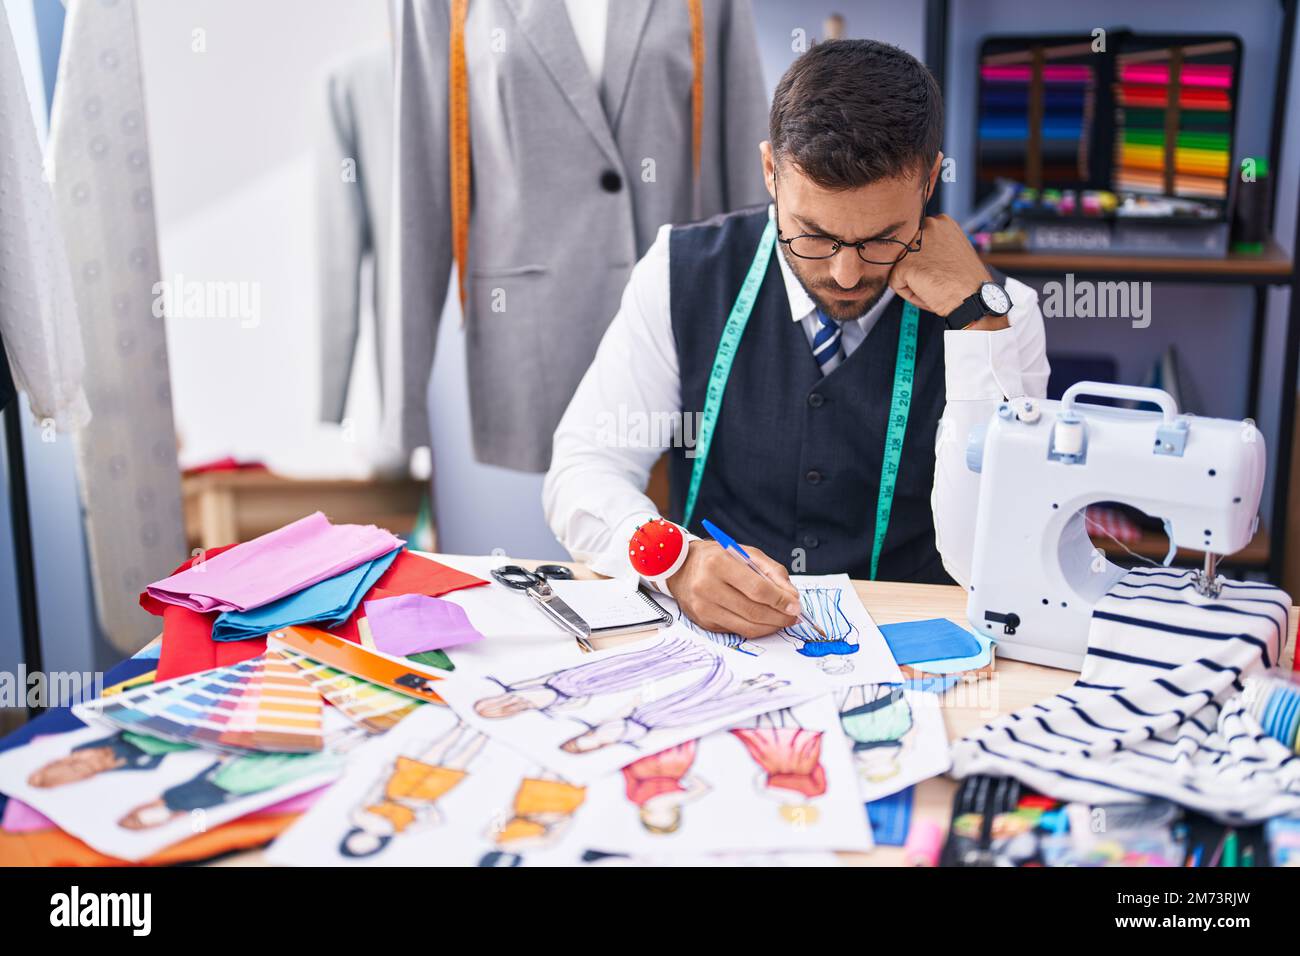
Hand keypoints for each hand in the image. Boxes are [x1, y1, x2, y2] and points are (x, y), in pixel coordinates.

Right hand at [665, 540, 800, 637]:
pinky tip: (764, 622)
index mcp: (719, 564)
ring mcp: (703, 607)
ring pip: (746, 626)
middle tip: (793, 616)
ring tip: (782, 620)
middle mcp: (707, 587)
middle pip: (753, 611)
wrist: (680, 567)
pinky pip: (736, 630)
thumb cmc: (717, 558)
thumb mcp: (745, 553)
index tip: (795, 606)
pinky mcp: (703, 621)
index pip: (757, 589)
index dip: (780, 600)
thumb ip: (771, 571)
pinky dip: (755, 628)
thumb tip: (791, 597)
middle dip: (779, 617)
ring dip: (770, 626)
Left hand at [890, 213, 1000, 323]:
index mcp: (942, 222)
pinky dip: (909, 293)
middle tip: (937, 278)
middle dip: (917, 268)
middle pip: (907, 252)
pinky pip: (896, 283)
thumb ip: (936, 246)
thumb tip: (920, 252)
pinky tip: (929, 292)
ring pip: (900, 266)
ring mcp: (914, 244)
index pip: (918, 241)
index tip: (939, 269)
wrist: (974, 298)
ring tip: (934, 285)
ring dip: (913, 280)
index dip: (927, 260)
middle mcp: (927, 226)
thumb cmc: (967, 281)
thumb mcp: (954, 251)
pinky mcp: (904, 264)